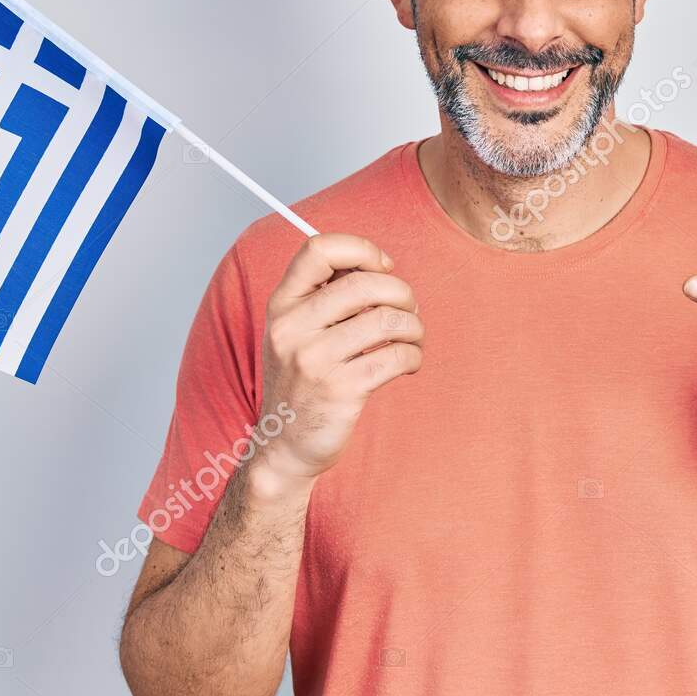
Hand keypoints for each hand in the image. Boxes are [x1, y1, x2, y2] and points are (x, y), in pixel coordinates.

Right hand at [254, 233, 422, 487]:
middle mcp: (292, 328)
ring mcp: (314, 360)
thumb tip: (381, 266)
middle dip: (401, 292)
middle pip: (364, 282)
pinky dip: (414, 356)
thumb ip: (327, 297)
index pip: (318, 249)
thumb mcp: (297, 332)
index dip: (362, 249)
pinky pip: (396, 356)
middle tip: (409, 309)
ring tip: (413, 339)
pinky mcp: (340, 390)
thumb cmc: (303, 381)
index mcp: (282, 305)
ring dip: (414, 326)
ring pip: (387, 319)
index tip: (382, 268)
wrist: (284, 446)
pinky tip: (409, 363)